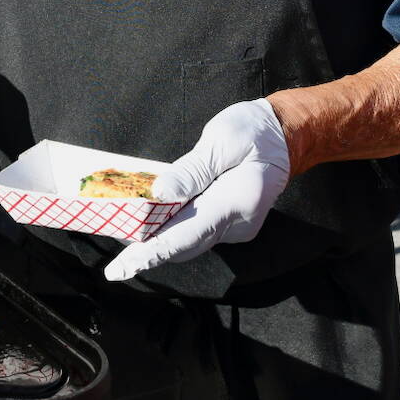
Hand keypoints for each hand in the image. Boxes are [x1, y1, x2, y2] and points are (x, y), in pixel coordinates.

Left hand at [102, 99, 290, 281]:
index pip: (190, 233)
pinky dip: (171, 234)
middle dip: (149, 254)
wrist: (283, 136)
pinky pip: (196, 234)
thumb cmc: (253, 131)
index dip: (155, 251)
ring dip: (157, 246)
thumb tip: (159, 194)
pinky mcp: (229, 225)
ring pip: (189, 243)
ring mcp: (236, 228)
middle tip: (115, 268)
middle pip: (186, 245)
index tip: (126, 267)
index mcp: (239, 200)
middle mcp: (239, 223)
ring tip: (123, 251)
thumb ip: (192, 170)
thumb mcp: (223, 139)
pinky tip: (148, 230)